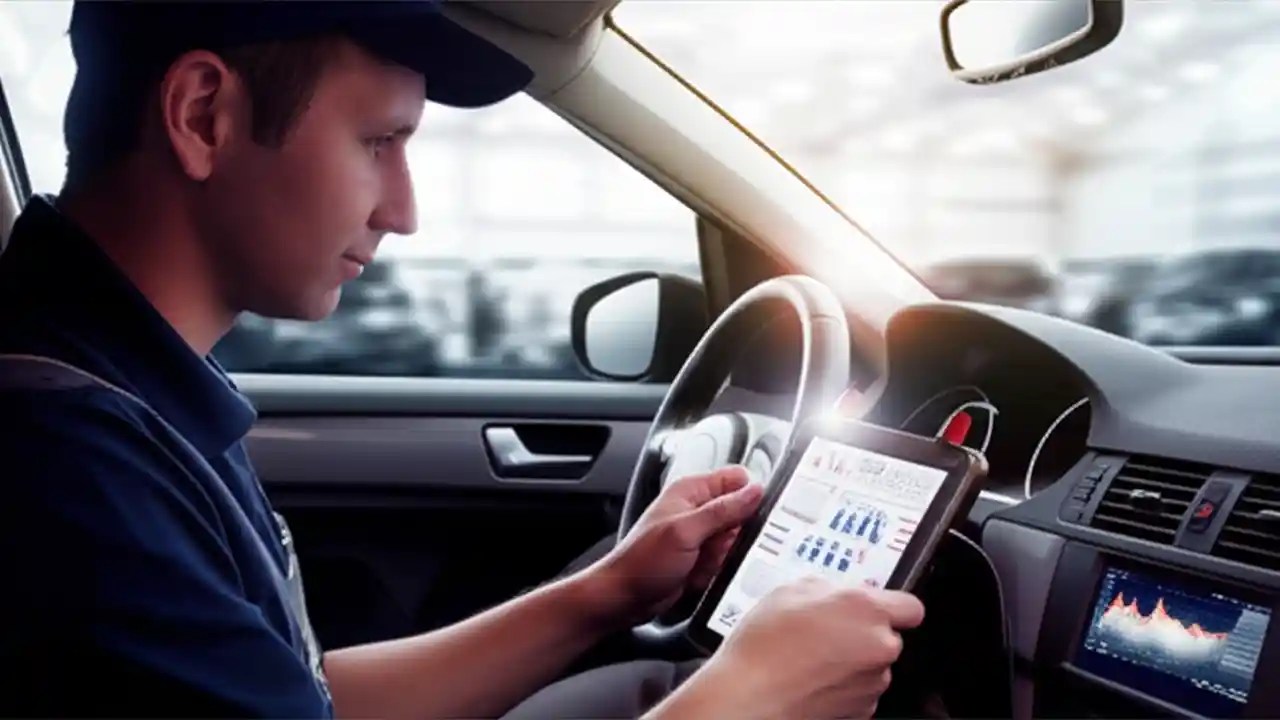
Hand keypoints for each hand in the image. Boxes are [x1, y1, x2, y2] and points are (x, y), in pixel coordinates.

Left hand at [588, 466, 763, 623]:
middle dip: (732, 537)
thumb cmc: (643, 560)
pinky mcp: (700, 558)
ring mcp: (699, 535)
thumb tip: (755, 491)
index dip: (749, 496)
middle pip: (740, 515)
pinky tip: (695, 575)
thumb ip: (723, 510)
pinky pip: (724, 562)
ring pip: (734, 542)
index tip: (750, 518)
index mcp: (691, 491)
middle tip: (712, 547)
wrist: (624, 597)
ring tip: (698, 562)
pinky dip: (713, 571)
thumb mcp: (686, 531)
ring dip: (721, 557)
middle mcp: (697, 510)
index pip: (736, 480)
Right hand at [652, 577, 925, 719]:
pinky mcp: (862, 709)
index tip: (875, 607)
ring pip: (874, 664)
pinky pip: (861, 689)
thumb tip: (835, 595)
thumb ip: (827, 589)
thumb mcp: (790, 591)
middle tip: (828, 629)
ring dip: (853, 659)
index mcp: (867, 609)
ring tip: (813, 656)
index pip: (911, 606)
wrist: (751, 696)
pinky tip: (814, 677)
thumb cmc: (765, 645)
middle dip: (864, 632)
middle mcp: (879, 645)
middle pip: (888, 635)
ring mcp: (873, 681)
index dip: (893, 605)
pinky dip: (844, 684)